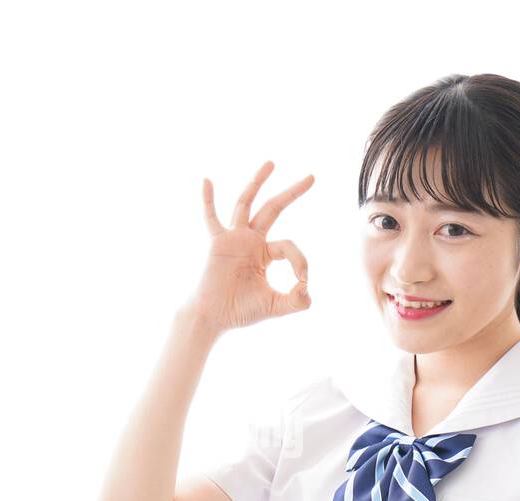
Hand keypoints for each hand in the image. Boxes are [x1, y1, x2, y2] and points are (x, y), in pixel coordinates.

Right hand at [182, 160, 313, 333]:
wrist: (214, 318)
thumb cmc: (240, 311)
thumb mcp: (276, 305)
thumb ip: (296, 301)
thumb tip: (307, 289)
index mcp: (264, 253)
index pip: (289, 245)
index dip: (301, 261)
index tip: (303, 281)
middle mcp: (250, 240)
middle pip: (273, 209)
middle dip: (292, 192)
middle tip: (312, 177)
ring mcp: (233, 239)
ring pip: (247, 204)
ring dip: (258, 182)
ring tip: (272, 163)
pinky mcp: (218, 243)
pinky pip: (211, 218)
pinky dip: (208, 200)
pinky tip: (207, 180)